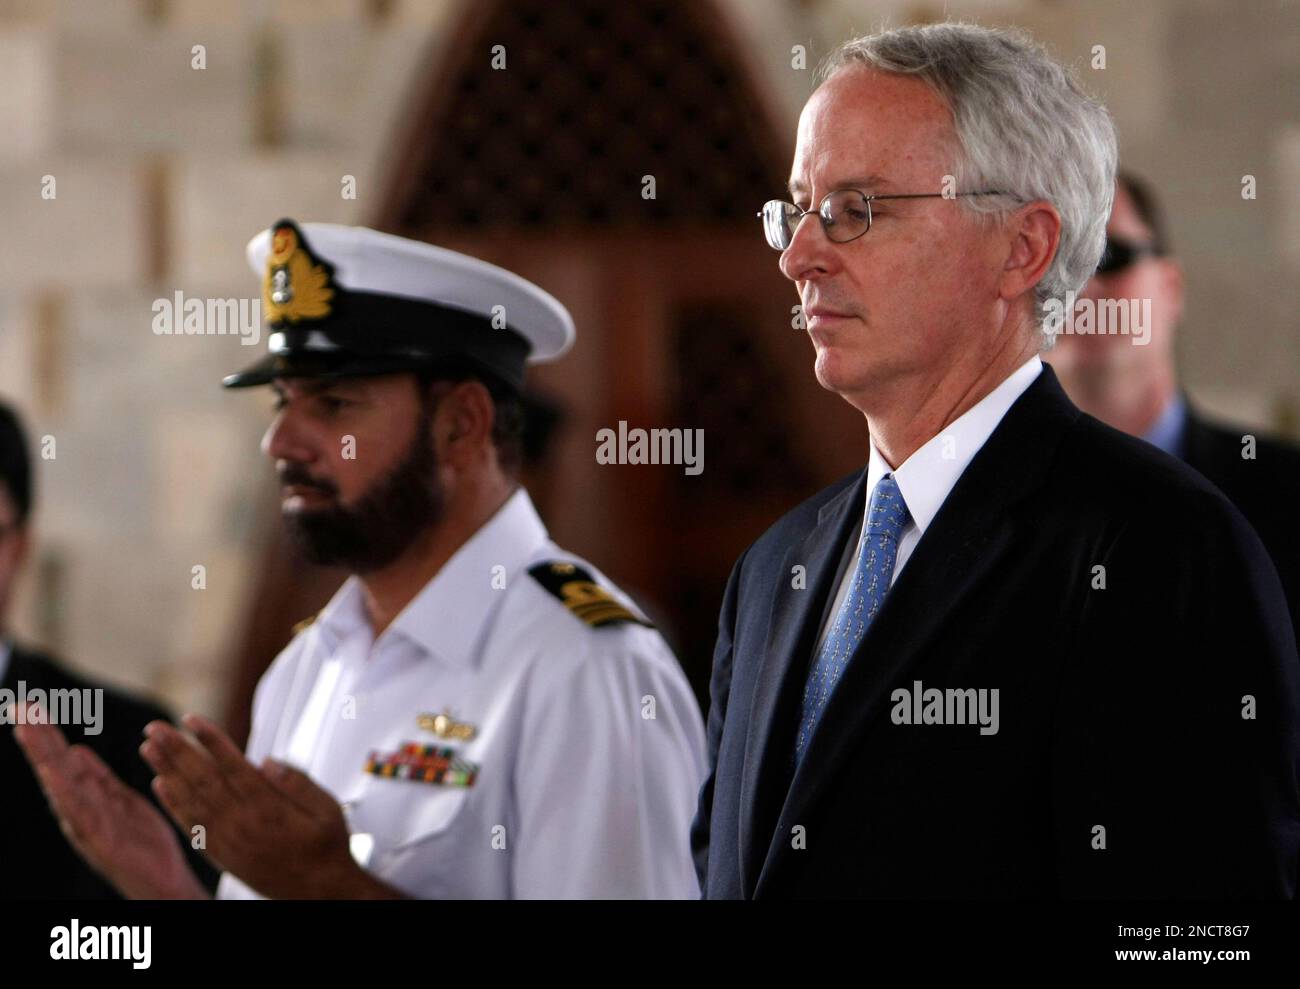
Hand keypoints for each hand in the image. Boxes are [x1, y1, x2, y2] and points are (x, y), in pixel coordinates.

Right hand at [13, 705, 207, 899]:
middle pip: (56, 769)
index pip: (64, 761)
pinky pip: (80, 813)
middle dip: (38, 739)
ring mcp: (87, 827)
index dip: (46, 736)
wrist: (164, 883)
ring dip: (44, 757)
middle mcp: (80, 812)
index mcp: (88, 800)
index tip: (30, 706)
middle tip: (20, 705)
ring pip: (61, 785)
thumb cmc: (141, 845)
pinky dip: (64, 792)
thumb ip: (98, 780)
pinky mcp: (99, 844)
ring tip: (27, 729)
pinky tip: (52, 772)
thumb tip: (75, 750)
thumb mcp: (121, 802)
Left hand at [140, 714, 399, 898]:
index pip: (232, 766)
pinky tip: (160, 785)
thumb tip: (267, 762)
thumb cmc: (325, 847)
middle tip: (154, 727)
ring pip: (190, 800)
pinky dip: (173, 805)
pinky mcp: (220, 855)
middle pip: (202, 779)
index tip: (190, 719)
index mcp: (269, 808)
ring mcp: (227, 841)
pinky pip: (190, 826)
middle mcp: (242, 823)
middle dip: (177, 749)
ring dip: (167, 772)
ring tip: (149, 749)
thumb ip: (299, 783)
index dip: (209, 741)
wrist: (318, 892)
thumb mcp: (328, 810)